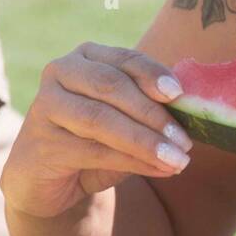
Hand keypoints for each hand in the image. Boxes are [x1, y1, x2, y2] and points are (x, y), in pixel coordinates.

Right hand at [0, 43, 194, 218]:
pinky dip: (132, 161)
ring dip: (145, 141)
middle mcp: (61, 72)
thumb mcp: (126, 119)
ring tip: (177, 160)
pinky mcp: (42, 142)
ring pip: (102, 120)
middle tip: (186, 141)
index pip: (125, 59)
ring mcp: (46, 105)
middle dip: (153, 114)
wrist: (50, 179)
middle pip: (112, 87)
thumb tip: (193, 109)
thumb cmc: (96, 141)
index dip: (152, 74)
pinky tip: (158, 169)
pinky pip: (93, 150)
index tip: (178, 94)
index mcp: (87, 56)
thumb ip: (151, 109)